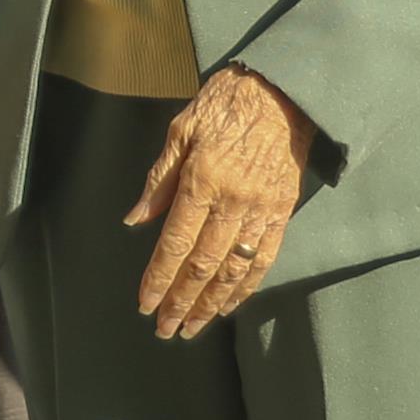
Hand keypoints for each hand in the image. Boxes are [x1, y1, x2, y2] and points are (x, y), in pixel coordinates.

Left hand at [126, 67, 315, 337]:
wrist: (284, 90)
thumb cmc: (225, 104)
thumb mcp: (181, 130)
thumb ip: (159, 179)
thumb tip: (136, 220)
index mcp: (202, 180)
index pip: (175, 242)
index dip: (159, 278)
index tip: (145, 303)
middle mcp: (233, 201)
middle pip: (203, 264)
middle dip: (182, 301)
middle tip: (165, 329)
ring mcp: (262, 209)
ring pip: (234, 268)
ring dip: (212, 303)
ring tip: (193, 326)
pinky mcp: (283, 211)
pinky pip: (264, 257)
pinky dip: (246, 286)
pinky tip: (230, 304)